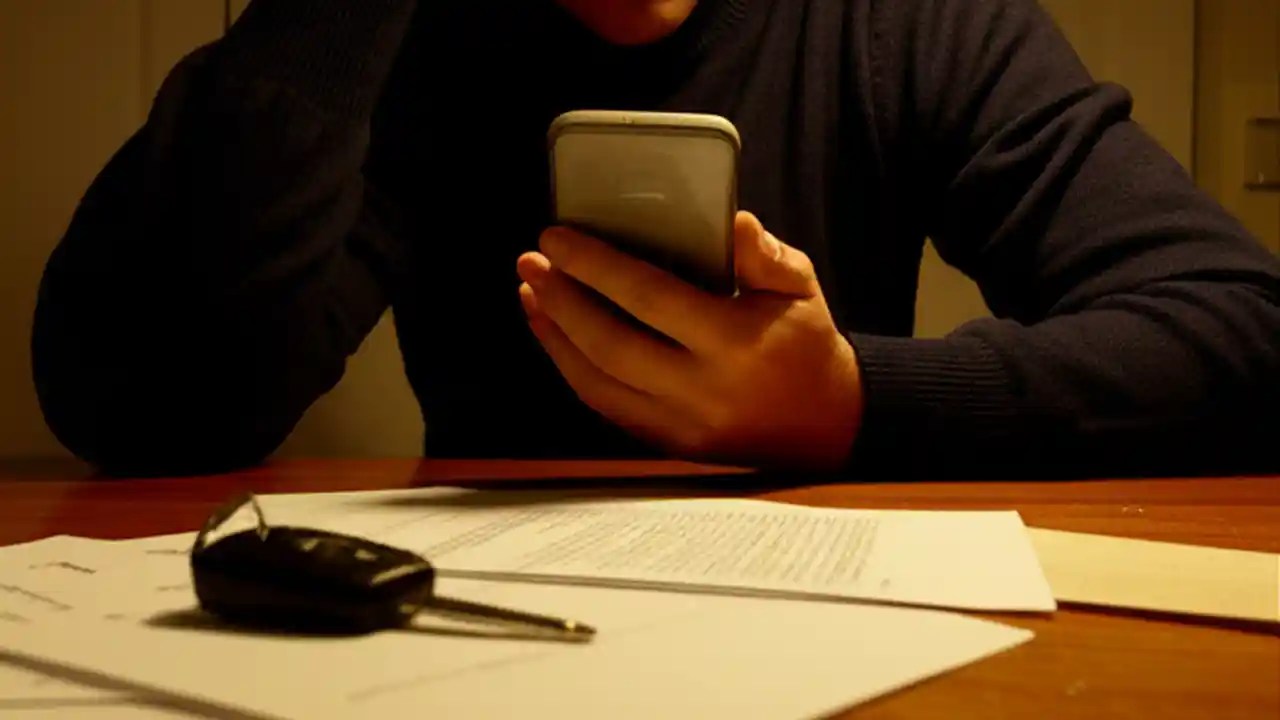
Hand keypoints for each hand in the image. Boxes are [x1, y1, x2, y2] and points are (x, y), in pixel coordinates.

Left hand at [516, 212, 863, 470]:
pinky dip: (574, 370)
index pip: (648, 297)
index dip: (595, 266)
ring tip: (533, 294)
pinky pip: (607, 407)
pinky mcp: (669, 446)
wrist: (827, 425)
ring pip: (596, 383)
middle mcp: (702, 389)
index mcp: (734, 342)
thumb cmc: (805, 344)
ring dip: (555, 337)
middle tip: (531, 262)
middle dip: (561, 300)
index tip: (557, 238)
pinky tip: (557, 338)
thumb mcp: (799, 288)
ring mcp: (682, 425)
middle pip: (609, 343)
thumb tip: (730, 221)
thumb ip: (763, 255)